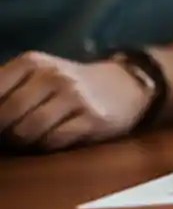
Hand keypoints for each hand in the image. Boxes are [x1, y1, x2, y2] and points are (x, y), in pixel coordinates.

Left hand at [0, 52, 149, 151]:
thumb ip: (5, 90)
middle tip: (9, 137)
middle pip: (6, 114)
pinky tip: (52, 139)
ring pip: (27, 131)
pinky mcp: (93, 118)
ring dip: (23, 142)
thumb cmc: (68, 86)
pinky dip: (46, 146)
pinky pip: (54, 141)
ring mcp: (75, 96)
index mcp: (32, 62)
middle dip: (2, 132)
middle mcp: (53, 76)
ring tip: (29, 139)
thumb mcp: (36, 75)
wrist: (123, 86)